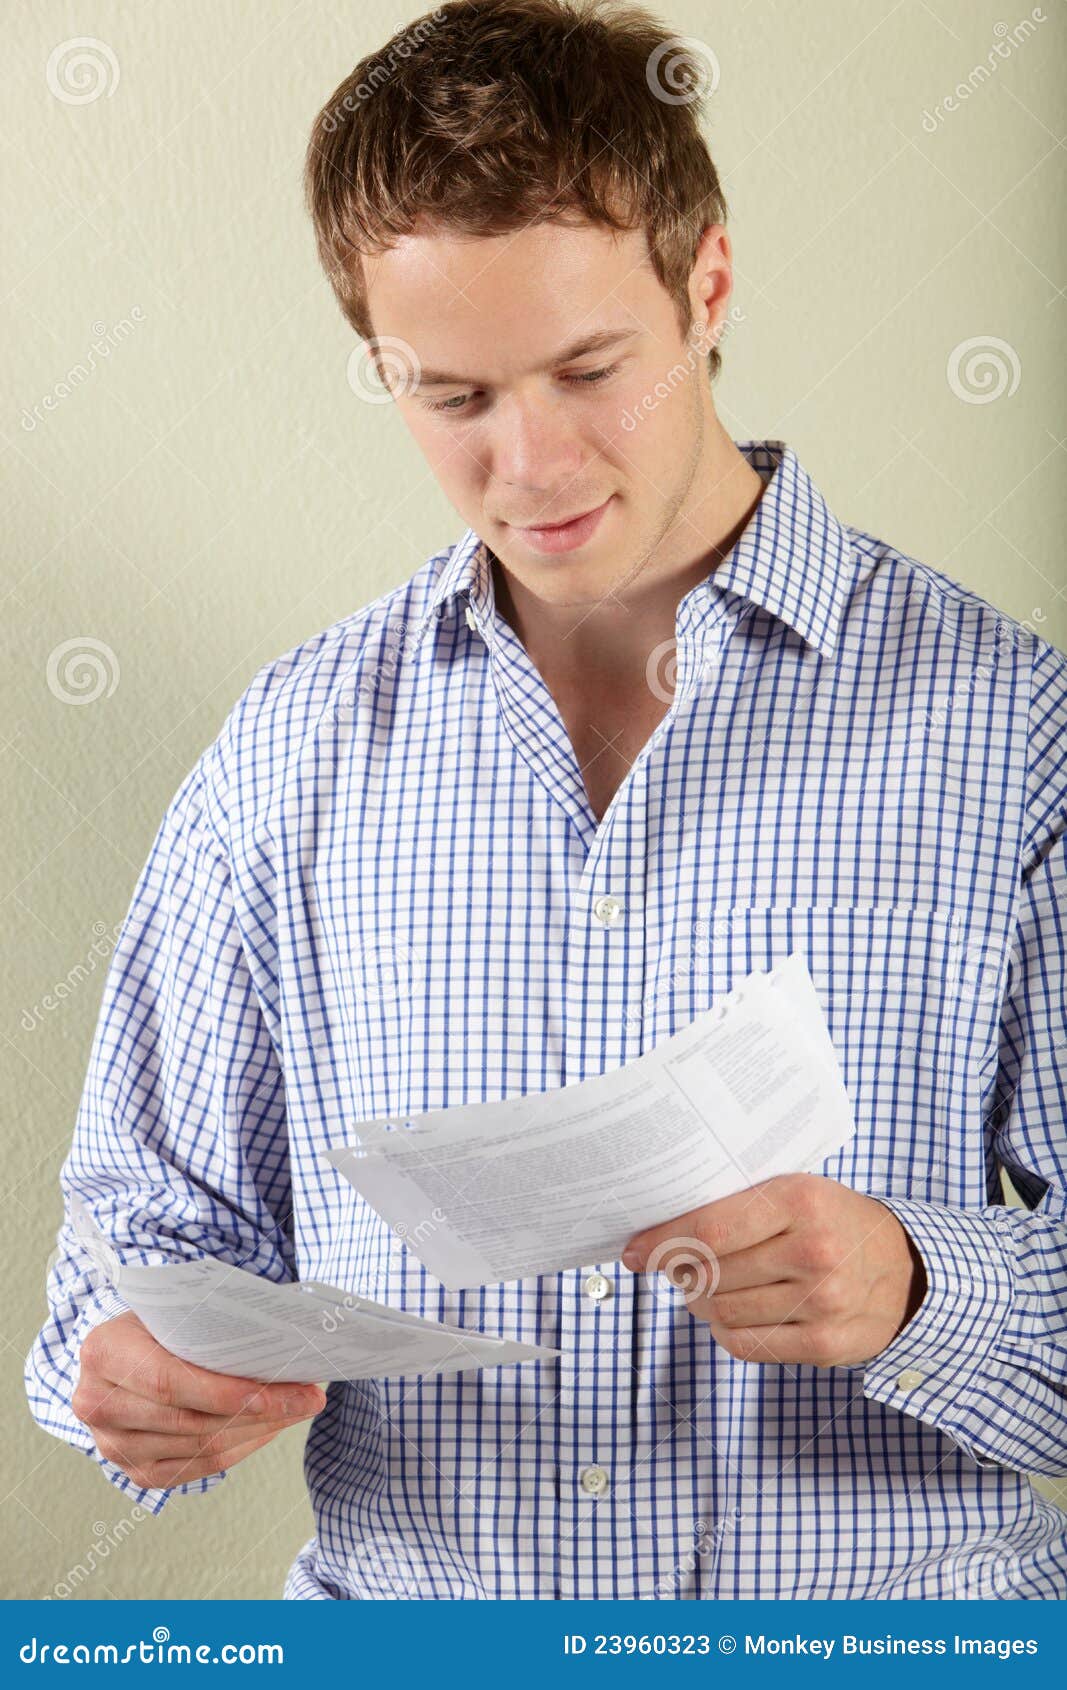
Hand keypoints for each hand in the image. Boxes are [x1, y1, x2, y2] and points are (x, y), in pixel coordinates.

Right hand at [72, 1311, 326, 1488]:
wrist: (123, 1352)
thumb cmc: (158, 1322)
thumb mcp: (174, 1308)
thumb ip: (212, 1324)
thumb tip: (284, 1339)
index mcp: (103, 1353)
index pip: (170, 1383)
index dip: (229, 1392)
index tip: (282, 1391)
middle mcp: (97, 1405)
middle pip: (191, 1420)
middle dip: (261, 1411)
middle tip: (309, 1396)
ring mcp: (113, 1446)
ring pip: (201, 1448)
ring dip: (259, 1430)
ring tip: (298, 1408)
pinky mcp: (136, 1472)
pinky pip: (198, 1469)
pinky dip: (242, 1448)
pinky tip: (271, 1427)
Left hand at [622, 1172, 927, 1366]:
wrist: (907, 1267)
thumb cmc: (835, 1220)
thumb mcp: (796, 1190)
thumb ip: (739, 1203)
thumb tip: (662, 1224)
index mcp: (801, 1201)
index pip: (709, 1230)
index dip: (661, 1242)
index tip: (633, 1250)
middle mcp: (814, 1252)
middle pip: (711, 1274)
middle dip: (678, 1273)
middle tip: (673, 1267)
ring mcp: (823, 1303)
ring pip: (723, 1311)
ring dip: (699, 1302)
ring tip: (701, 1289)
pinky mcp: (826, 1344)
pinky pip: (747, 1345)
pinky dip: (725, 1331)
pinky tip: (729, 1315)